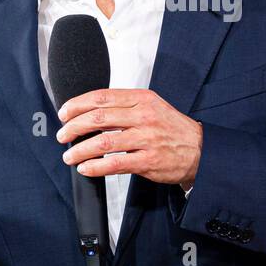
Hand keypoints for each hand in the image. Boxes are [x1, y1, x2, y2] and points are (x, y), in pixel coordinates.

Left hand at [56, 88, 201, 190]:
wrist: (202, 150)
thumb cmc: (172, 129)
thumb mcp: (151, 107)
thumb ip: (124, 107)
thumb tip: (89, 112)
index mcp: (142, 99)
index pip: (101, 97)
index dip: (77, 105)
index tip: (64, 113)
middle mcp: (144, 116)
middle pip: (98, 118)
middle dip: (73, 127)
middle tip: (62, 136)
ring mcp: (147, 139)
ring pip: (103, 142)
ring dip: (79, 150)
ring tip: (69, 156)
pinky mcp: (148, 160)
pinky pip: (114, 163)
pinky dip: (95, 166)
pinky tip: (85, 168)